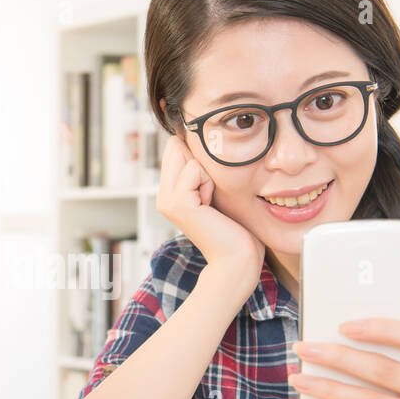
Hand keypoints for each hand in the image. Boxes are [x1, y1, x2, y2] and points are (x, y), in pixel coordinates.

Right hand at [155, 132, 263, 294]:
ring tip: (210, 203)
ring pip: (186, 156)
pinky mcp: (176, 203)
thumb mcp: (213, 191)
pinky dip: (208, 183)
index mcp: (169, 192)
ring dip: (207, 175)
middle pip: (177, 147)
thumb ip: (200, 169)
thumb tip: (192, 140)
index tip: (209, 190)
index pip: (176, 147)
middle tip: (210, 197)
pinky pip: (195, 169)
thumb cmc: (234, 227)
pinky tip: (210, 207)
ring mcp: (166, 200)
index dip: (199, 160)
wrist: (236, 258)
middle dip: (202, 165)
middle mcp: (162, 195)